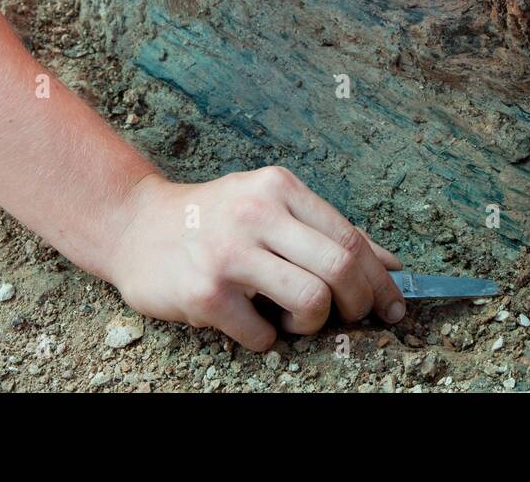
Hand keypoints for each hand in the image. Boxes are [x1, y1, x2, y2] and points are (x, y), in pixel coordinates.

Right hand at [106, 167, 405, 349]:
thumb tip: (391, 266)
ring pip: (311, 301)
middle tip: (349, 318)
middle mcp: (258, 213)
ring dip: (312, 325)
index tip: (395, 307)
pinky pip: (263, 335)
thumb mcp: (272, 206)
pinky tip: (252, 324)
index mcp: (280, 189)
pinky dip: (267, 340)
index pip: (351, 238)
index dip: (380, 281)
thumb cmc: (215, 219)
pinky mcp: (205, 292)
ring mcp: (230, 253)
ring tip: (292, 320)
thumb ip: (327, 231)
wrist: (134, 226)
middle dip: (358, 304)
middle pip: (340, 267)